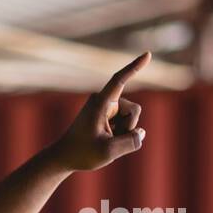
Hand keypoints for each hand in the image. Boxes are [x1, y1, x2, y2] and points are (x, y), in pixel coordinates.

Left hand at [48, 52, 149, 172]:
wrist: (65, 158)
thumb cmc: (82, 153)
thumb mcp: (108, 151)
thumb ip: (131, 142)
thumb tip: (141, 133)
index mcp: (100, 103)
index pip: (119, 80)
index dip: (134, 67)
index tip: (147, 54)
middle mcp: (105, 101)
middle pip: (134, 110)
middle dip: (128, 127)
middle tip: (107, 139)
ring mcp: (108, 109)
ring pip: (132, 119)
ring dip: (124, 133)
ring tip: (104, 140)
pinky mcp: (109, 117)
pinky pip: (128, 125)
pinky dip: (121, 136)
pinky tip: (106, 140)